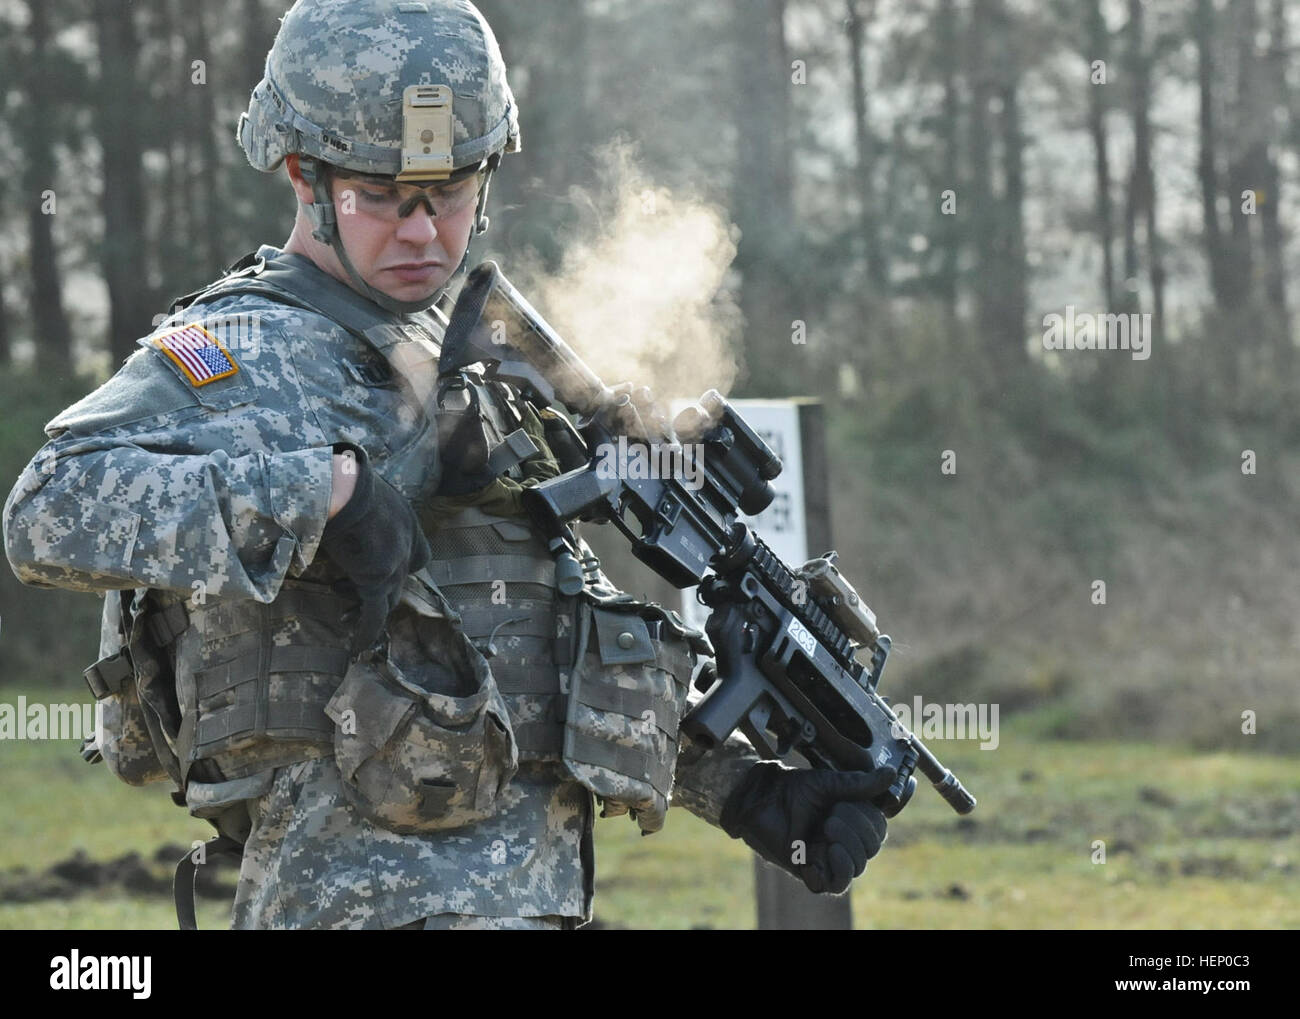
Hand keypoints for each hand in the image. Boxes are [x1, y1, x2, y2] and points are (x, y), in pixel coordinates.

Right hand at [318, 445, 431, 656]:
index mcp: (407, 520)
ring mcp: (394, 563)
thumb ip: (361, 507)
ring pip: (387, 598)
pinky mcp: (376, 580)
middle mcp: (407, 544)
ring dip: (366, 609)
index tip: (378, 572)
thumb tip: (342, 508)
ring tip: (345, 617)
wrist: (339, 485)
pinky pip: (374, 613)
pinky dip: (366, 630)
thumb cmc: (341, 481)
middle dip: (378, 589)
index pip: (420, 556)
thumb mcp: (360, 491)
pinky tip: (357, 646)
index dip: (403, 567)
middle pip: (401, 579)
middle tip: (349, 593)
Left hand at [720, 762, 892, 893]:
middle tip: (832, 814)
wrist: (762, 797)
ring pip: (858, 865)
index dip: (869, 819)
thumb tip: (891, 774)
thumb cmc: (793, 788)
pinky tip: (830, 850)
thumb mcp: (829, 783)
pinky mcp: (812, 871)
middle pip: (871, 847)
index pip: (878, 830)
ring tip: (827, 826)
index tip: (846, 802)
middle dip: (856, 828)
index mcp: (852, 820)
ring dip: (848, 845)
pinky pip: (837, 884)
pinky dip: (839, 869)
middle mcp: (844, 840)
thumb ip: (859, 784)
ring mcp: (828, 857)